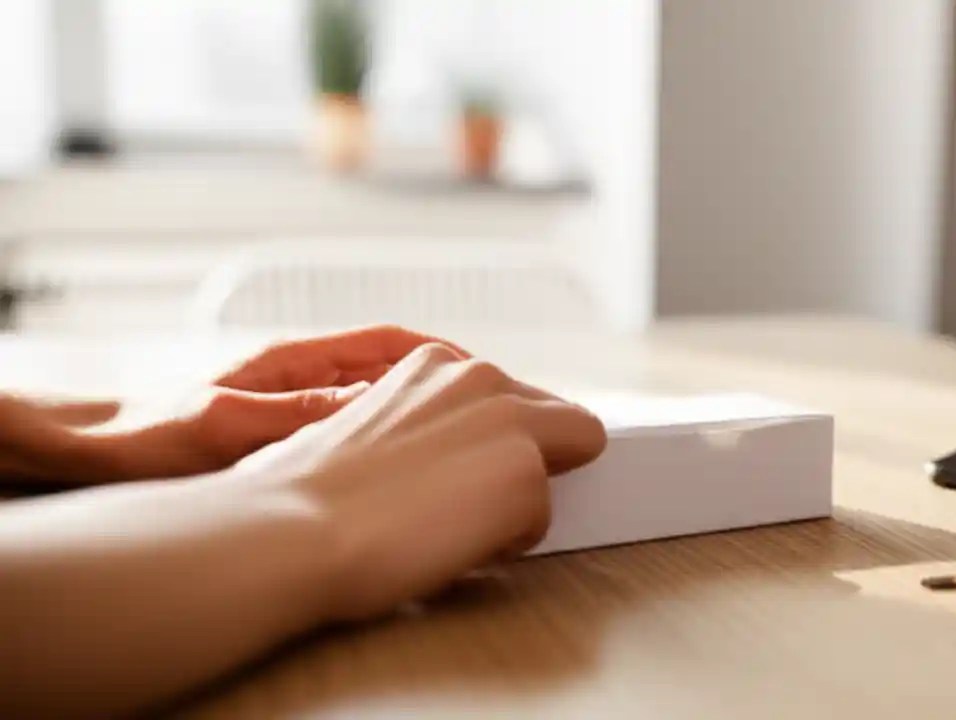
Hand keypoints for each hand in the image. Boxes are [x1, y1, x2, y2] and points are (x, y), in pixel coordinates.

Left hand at [34, 326, 464, 484]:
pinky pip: (356, 432)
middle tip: (489, 404)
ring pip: (379, 402)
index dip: (440, 351)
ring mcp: (300, 405)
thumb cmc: (155, 432)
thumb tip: (369, 402)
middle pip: (393, 369)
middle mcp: (304, 376)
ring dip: (421, 413)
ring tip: (464, 435)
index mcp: (295, 359)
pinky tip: (411, 466)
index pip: (386, 342)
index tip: (481, 368)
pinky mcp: (291, 436)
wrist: (107, 451)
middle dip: (444, 382)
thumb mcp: (231, 422)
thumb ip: (300, 410)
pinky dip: (389, 440)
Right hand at [237, 342, 606, 621]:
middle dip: (536, 462)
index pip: (513, 398)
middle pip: (566, 422)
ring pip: (565, 466)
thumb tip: (446, 457)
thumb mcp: (366, 422)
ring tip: (457, 525)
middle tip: (475, 504)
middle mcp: (483, 378)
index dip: (500, 442)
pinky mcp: (527, 477)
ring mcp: (512, 424)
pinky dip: (508, 543)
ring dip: (523, 499)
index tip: (471, 473)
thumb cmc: (305, 494)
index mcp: (437, 363)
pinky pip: (541, 523)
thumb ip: (422, 422)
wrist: (294, 530)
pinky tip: (453, 547)